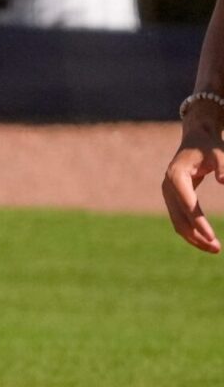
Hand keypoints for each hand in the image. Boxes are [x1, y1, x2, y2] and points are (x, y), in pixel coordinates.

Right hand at [164, 107, 223, 251]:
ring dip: (194, 237)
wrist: (196, 138)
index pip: (187, 204)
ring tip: (215, 248)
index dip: (199, 222)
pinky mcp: (173, 199)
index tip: (212, 236)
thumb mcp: (220, 152)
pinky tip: (206, 239)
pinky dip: (192, 231)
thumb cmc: (210, 146)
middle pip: (179, 218)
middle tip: (217, 248)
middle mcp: (168, 187)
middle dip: (197, 235)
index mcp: (176, 176)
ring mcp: (168, 194)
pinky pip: (179, 219)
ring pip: (178, 222)